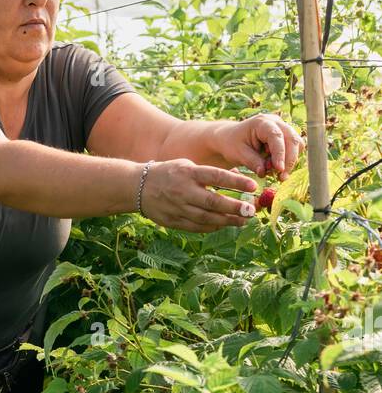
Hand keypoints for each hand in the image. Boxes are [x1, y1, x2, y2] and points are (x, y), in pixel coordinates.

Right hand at [140, 159, 257, 232]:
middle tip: (252, 210)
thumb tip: (236, 178)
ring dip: (228, 221)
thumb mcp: (187, 165)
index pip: (216, 177)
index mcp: (188, 173)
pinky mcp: (174, 221)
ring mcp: (178, 208)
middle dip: (235, 208)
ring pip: (207, 218)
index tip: (253, 186)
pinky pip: (197, 227)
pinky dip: (213, 226)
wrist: (139, 187)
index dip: (236, 182)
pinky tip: (224, 224)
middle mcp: (183, 191)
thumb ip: (208, 173)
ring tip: (244, 220)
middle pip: (213, 202)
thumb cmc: (169, 173)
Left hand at [217, 113, 304, 179]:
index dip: (280, 154)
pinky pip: (293, 148)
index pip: (276, 136)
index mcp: (261, 122)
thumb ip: (252, 162)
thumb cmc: (232, 144)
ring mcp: (282, 128)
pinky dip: (288, 160)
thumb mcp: (238, 154)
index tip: (280, 170)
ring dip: (290, 161)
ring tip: (277, 175)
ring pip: (296, 144)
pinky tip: (277, 169)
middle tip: (282, 178)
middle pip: (292, 139)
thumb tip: (264, 172)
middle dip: (289, 160)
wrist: (230, 138)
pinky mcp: (284, 137)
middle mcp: (275, 122)